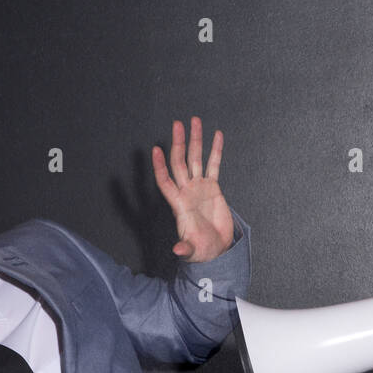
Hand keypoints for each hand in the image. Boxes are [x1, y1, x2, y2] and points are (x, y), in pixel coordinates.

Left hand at [152, 117, 234, 262]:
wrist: (215, 249)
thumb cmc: (201, 250)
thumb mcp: (191, 250)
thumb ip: (184, 248)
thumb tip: (177, 250)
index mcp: (178, 204)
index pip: (166, 181)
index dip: (160, 166)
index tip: (156, 149)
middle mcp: (186, 191)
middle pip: (180, 162)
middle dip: (178, 143)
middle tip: (177, 124)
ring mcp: (199, 187)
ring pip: (196, 159)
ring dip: (195, 140)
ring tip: (195, 121)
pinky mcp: (213, 188)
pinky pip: (214, 165)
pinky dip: (215, 150)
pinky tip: (216, 135)